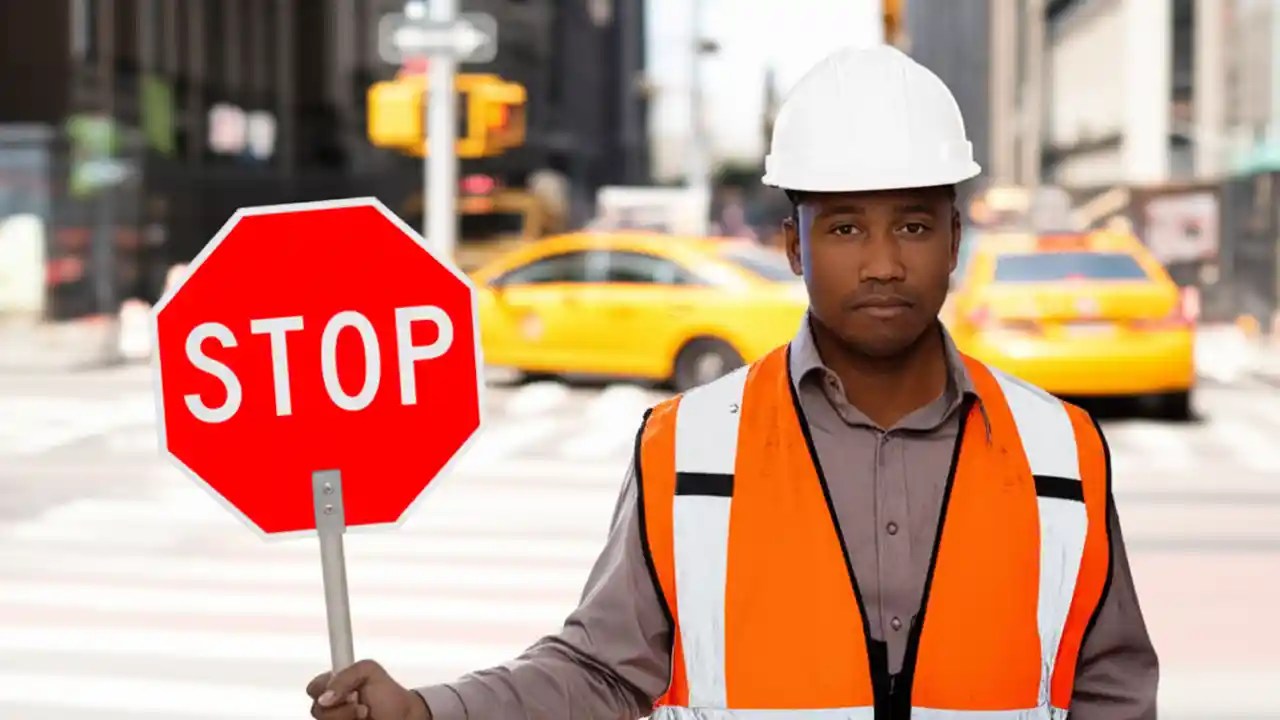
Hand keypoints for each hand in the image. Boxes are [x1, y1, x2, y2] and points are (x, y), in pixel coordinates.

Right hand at [307, 659, 430, 719]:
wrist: (405, 718)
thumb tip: (325, 697)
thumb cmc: (389, 696)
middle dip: (339, 708)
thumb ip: (346, 675)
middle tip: (360, 704)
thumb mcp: (370, 671)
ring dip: (346, 718)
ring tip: (365, 715)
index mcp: (334, 686)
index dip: (322, 690)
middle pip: (316, 711)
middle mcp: (332, 706)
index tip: (341, 692)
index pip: (313, 688)